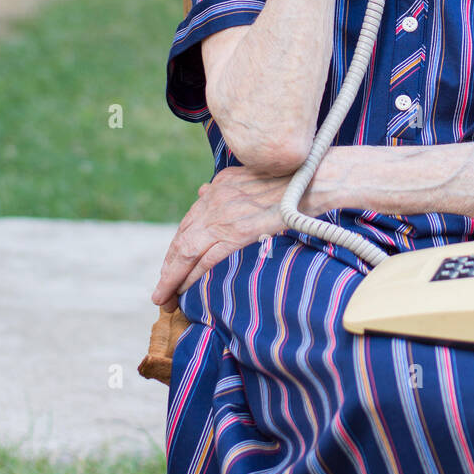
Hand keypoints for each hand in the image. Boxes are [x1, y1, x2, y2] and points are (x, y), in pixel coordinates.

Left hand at [151, 166, 290, 311]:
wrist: (312, 177)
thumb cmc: (291, 177)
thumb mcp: (250, 174)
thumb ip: (225, 187)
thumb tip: (202, 192)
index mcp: (218, 186)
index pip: (189, 221)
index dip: (177, 246)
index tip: (171, 264)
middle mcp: (214, 200)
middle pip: (182, 238)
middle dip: (168, 266)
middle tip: (161, 290)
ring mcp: (224, 216)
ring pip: (187, 252)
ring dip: (172, 277)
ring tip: (164, 298)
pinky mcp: (238, 232)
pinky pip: (206, 259)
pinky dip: (192, 277)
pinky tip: (184, 290)